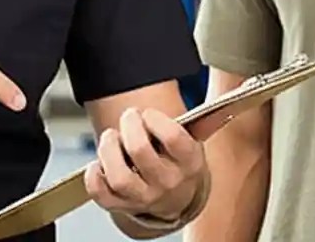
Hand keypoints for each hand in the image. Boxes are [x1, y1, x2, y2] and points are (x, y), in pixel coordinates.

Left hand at [85, 107, 207, 220]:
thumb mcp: (191, 140)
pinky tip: (99, 164)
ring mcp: (145, 197)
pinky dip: (94, 177)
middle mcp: (168, 182)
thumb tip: (221, 108)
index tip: (148, 114)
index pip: (172, 137)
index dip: (154, 119)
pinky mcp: (123, 206)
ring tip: (111, 138)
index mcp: (189, 162)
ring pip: (119, 176)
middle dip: (128, 126)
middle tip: (128, 118)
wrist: (176, 198)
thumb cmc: (178, 161)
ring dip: (109, 149)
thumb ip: (193, 123)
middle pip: (140, 151)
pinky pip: (101, 195)